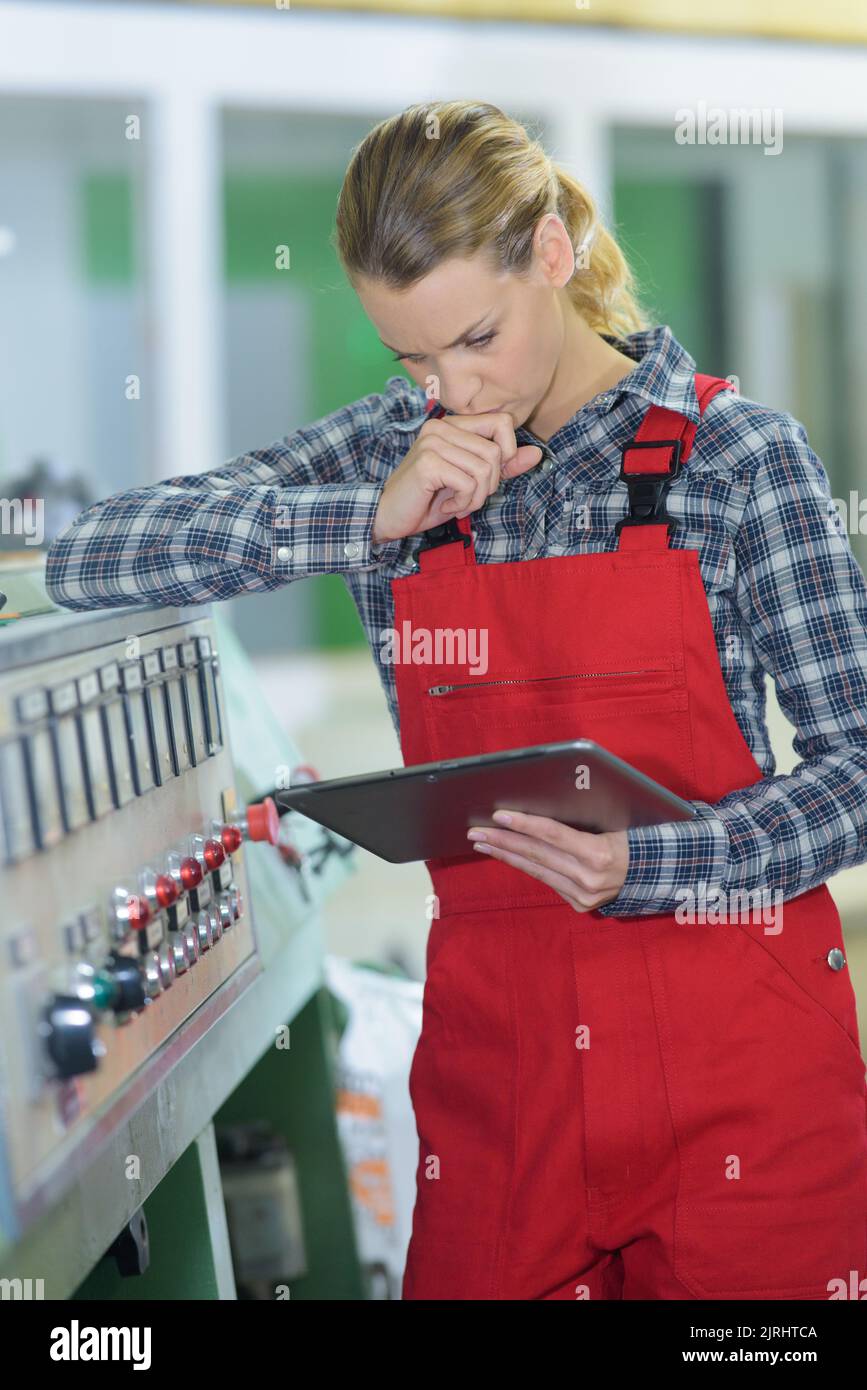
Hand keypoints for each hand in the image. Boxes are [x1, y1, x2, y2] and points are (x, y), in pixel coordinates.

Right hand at [372, 411, 542, 544]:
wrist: (390, 516)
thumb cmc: (429, 499)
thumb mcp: (472, 482)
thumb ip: (503, 467)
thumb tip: (537, 453)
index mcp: (453, 424)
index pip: (503, 422)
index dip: (508, 453)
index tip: (488, 476)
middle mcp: (441, 426)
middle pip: (496, 452)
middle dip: (489, 484)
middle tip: (468, 496)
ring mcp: (433, 442)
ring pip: (484, 469)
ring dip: (476, 497)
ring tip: (457, 502)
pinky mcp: (428, 462)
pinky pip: (468, 483)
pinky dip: (463, 502)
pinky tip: (446, 505)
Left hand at [466, 810, 628, 912]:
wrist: (655, 874)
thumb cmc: (631, 839)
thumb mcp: (611, 824)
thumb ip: (576, 823)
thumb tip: (535, 811)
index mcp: (599, 854)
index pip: (552, 835)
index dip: (524, 824)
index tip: (498, 816)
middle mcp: (589, 878)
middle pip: (537, 854)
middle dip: (502, 841)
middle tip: (475, 831)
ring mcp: (583, 896)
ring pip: (537, 870)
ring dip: (507, 855)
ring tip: (483, 843)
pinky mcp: (580, 905)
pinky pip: (549, 881)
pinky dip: (529, 866)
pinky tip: (510, 856)